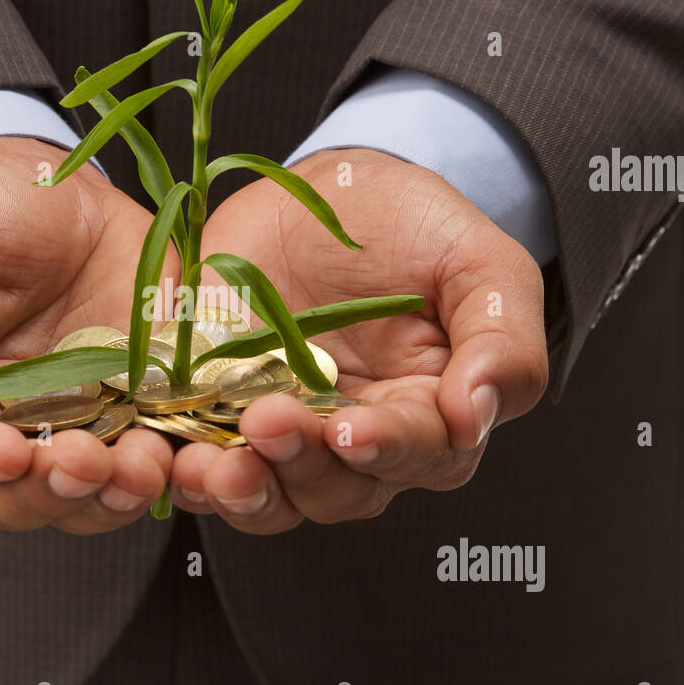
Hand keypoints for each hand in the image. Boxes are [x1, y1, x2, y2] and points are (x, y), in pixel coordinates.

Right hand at [0, 136, 177, 533]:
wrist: (64, 190)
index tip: (6, 456)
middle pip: (6, 493)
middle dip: (45, 490)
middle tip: (82, 463)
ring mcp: (64, 428)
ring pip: (74, 498)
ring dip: (105, 497)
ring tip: (136, 468)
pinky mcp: (125, 417)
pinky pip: (138, 466)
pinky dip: (155, 472)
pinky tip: (168, 456)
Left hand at [170, 148, 547, 533]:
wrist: (327, 189)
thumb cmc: (413, 226)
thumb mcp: (481, 262)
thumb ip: (503, 340)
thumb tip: (477, 416)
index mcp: (430, 412)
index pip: (422, 455)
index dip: (388, 449)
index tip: (354, 430)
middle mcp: (358, 439)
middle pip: (343, 489)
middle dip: (306, 465)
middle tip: (270, 421)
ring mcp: (288, 432)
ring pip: (275, 496)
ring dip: (246, 488)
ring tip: (217, 464)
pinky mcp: (223, 415)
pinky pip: (211, 466)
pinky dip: (195, 473)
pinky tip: (179, 460)